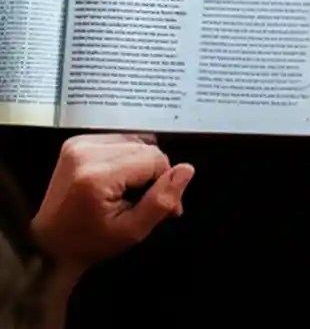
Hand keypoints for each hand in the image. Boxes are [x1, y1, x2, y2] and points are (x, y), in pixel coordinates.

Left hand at [32, 134, 193, 277]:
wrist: (50, 242)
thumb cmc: (92, 242)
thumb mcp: (134, 230)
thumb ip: (162, 199)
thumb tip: (187, 169)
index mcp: (97, 175)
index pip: (154, 159)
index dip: (163, 181)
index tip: (157, 205)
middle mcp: (85, 152)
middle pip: (145, 148)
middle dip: (153, 172)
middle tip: (145, 200)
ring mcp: (78, 144)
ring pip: (135, 141)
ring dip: (140, 162)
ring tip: (130, 189)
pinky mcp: (77, 142)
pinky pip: (120, 139)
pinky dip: (126, 156)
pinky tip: (118, 177)